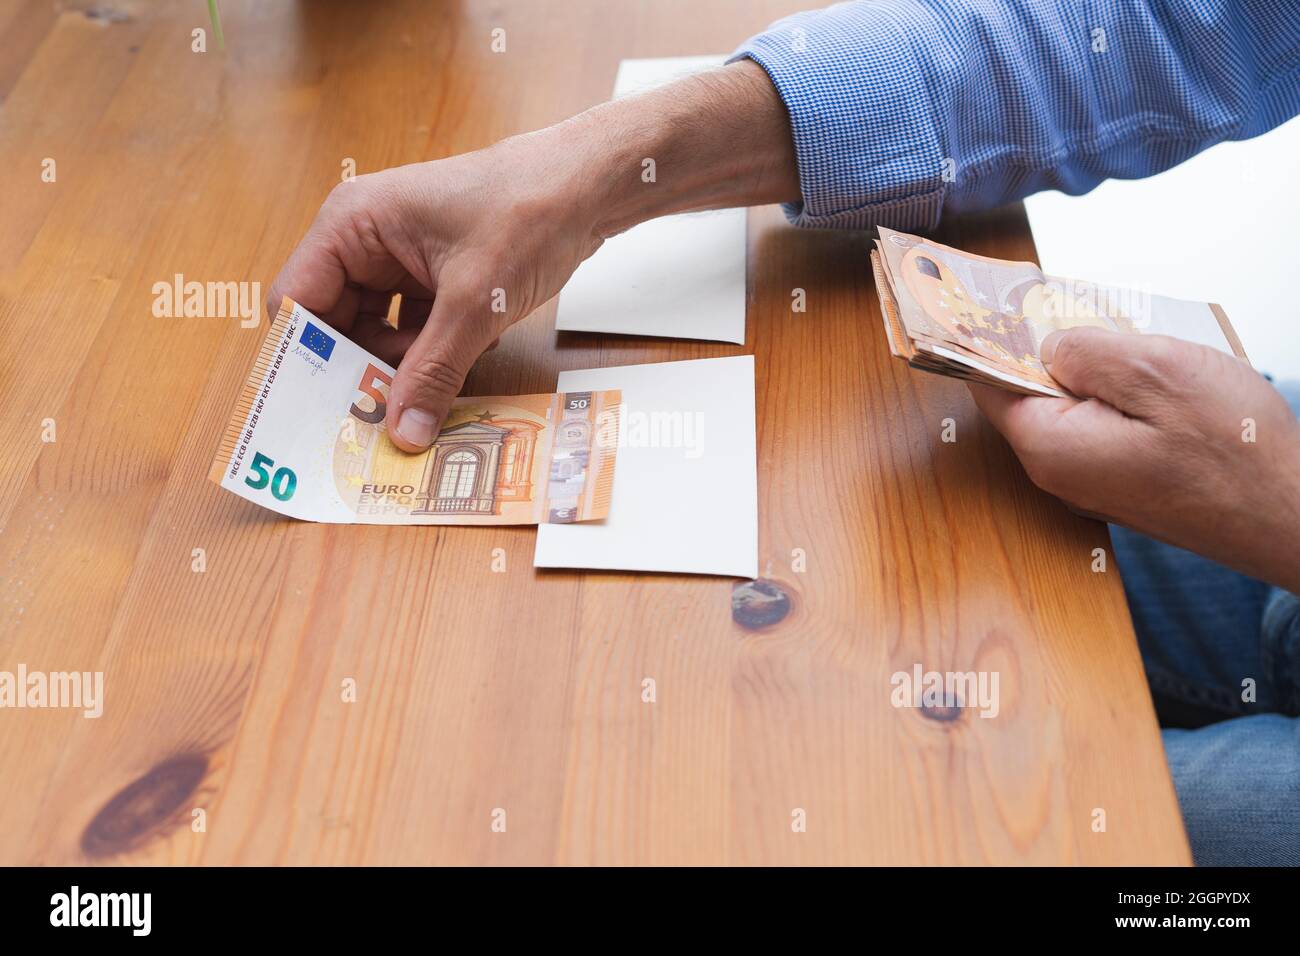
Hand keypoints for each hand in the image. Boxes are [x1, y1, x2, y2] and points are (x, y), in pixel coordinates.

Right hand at [265, 138, 602, 450]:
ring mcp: (398, 260)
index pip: (296, 302)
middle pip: (335, 325)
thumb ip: (433, 370)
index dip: (303, 358)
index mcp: (350, 225)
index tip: (320, 411)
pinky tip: (472, 349)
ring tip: (439, 382)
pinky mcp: (432, 278)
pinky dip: (436, 352)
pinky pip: (414, 331)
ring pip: (377, 334)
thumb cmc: (526, 211)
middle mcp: (364, 241)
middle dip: (360, 371)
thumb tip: (402, 432)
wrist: (588, 186)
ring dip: (405, 366)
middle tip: (384, 420)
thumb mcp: (475, 303)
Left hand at [970, 328, 1299, 592]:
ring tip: (1133, 341)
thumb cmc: (1237, 454)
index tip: (996, 298)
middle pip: (1027, 391)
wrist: (1293, 519)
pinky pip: (1101, 424)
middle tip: (1079, 306)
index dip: (990, 337)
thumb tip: (1047, 343)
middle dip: (1048, 347)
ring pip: (1069, 405)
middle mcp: (1059, 472)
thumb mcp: (1159, 373)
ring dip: (1092, 369)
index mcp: (1051, 447)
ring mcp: (1091, 481)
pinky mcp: (1123, 482)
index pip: (987, 382)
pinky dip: (1116, 394)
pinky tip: (1154, 379)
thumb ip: (1088, 351)